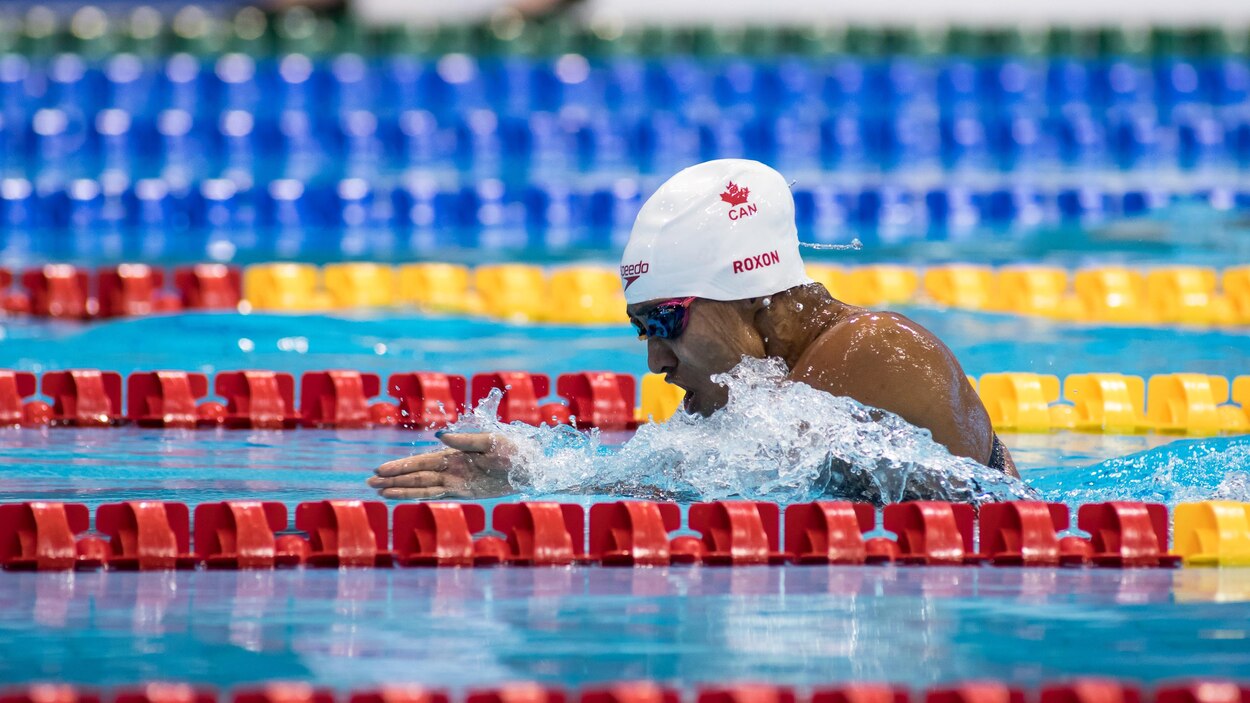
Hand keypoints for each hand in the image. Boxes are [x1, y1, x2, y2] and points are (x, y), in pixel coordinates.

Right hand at [367, 433, 516, 499]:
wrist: (533, 468)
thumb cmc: (515, 450)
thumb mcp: (492, 442)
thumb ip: (466, 440)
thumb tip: (441, 435)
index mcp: (455, 452)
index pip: (421, 461)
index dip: (400, 466)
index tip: (380, 470)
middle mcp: (452, 467)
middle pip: (417, 475)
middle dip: (394, 479)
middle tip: (370, 483)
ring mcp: (457, 481)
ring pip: (423, 487)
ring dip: (402, 489)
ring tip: (380, 493)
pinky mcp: (466, 493)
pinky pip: (438, 496)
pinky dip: (421, 497)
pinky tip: (405, 498)